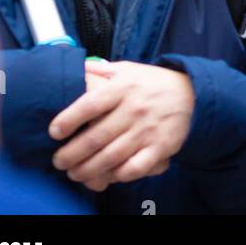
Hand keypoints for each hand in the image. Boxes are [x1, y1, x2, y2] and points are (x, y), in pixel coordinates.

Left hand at [48, 62, 194, 191]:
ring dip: (88, 169)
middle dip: (72, 154)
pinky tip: (105, 176)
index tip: (54, 132)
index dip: (69, 119)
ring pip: (111, 156)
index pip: (91, 104)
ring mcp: (147, 130)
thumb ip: (101, 71)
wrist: (192, 94)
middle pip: (97, 137)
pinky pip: (135, 167)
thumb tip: (77, 68)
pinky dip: (118, 175)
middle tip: (58, 161)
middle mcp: (134, 109)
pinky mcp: (160, 148)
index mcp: (123, 87)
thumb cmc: (152, 83)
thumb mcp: (127, 69)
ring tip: (74, 173)